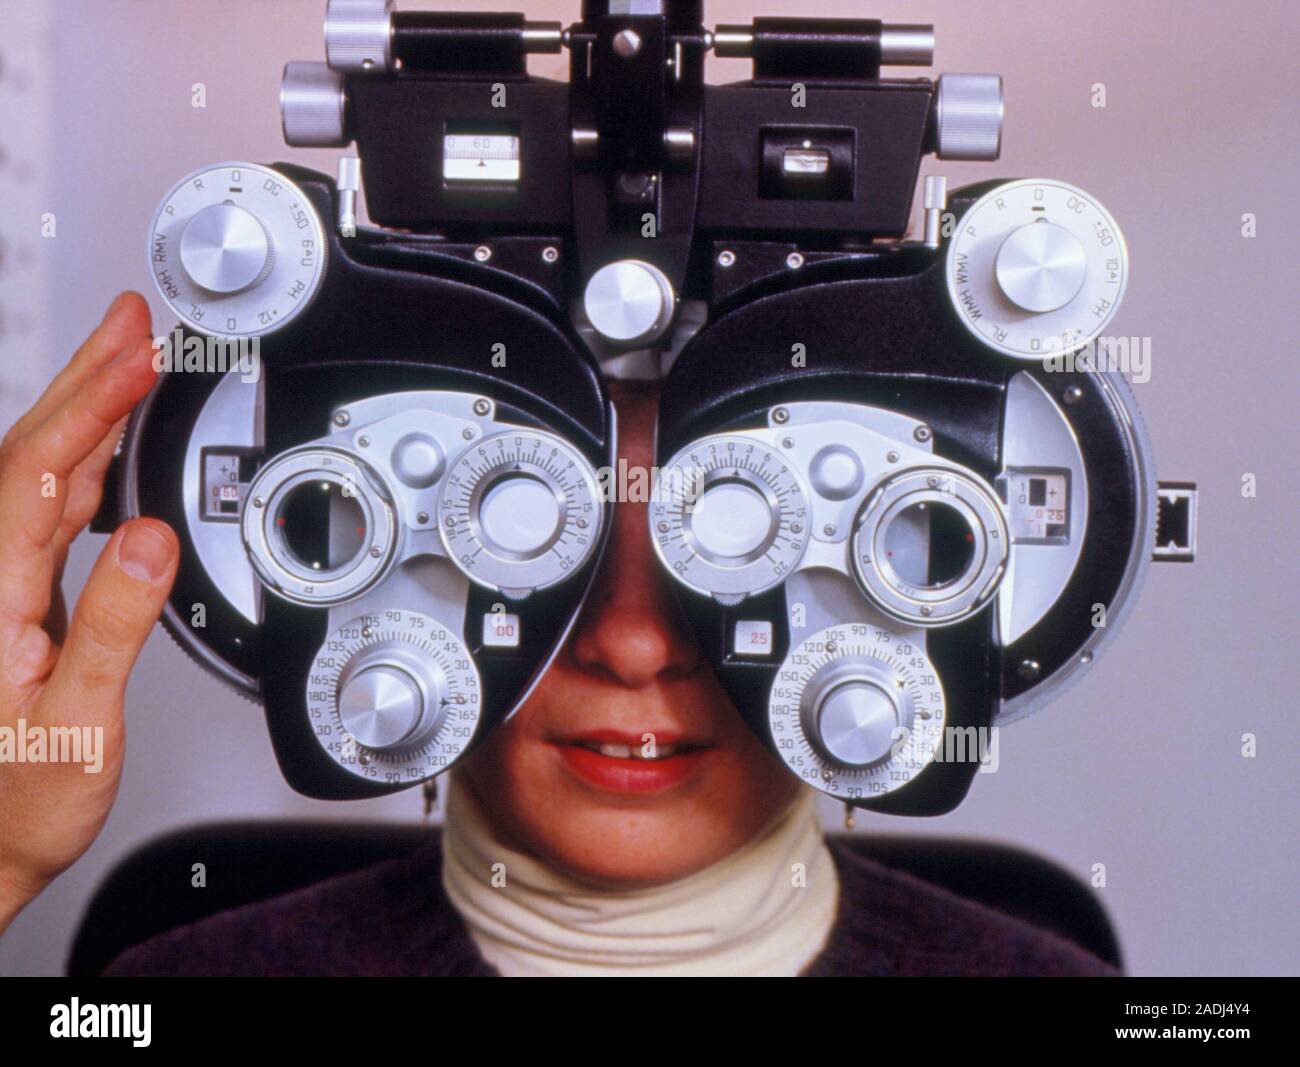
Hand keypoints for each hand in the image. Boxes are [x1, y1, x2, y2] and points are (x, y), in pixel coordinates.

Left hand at [0, 292, 178, 933]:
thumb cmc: (16, 803)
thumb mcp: (79, 727)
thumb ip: (112, 626)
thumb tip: (149, 539)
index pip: (40, 470)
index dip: (91, 403)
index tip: (137, 353)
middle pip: (30, 449)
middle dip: (85, 375)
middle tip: (131, 321)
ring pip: (36, 468)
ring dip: (83, 406)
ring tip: (125, 357)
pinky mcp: (13, 595)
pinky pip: (46, 505)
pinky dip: (81, 458)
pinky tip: (104, 443)